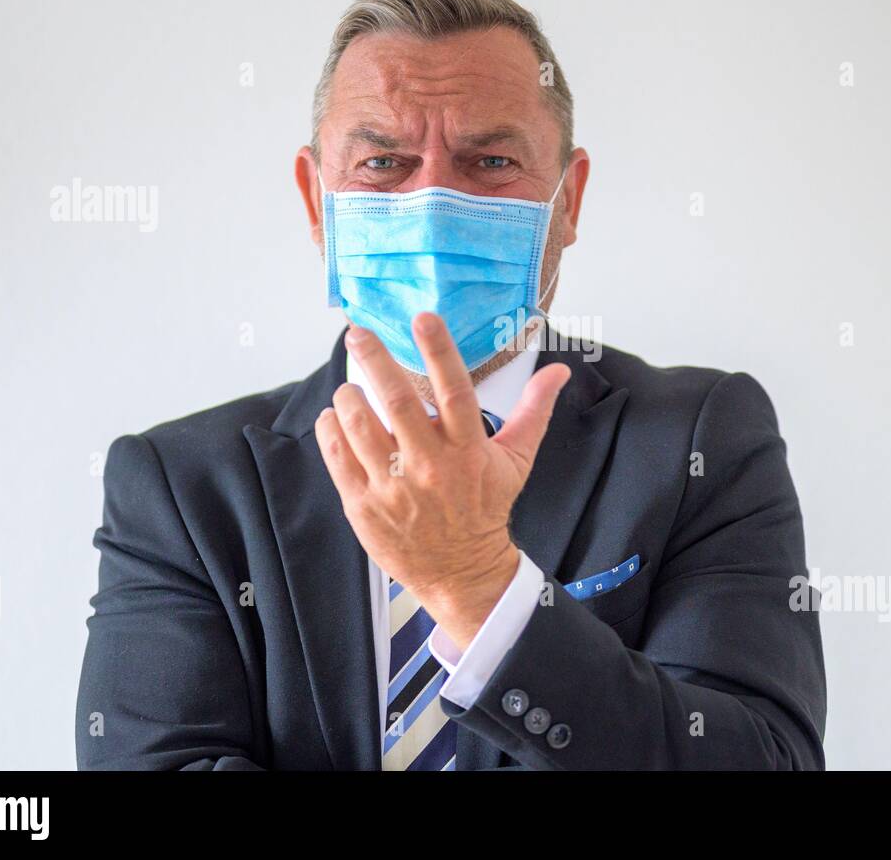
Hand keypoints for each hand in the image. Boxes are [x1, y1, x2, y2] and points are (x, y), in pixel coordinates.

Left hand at [313, 313, 570, 649]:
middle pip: (397, 403)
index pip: (454, 390)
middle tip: (359, 332)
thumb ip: (533, 410)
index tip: (424, 318)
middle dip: (375, 360)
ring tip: (349, 385)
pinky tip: (334, 415)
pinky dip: (331, 429)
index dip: (439, 351)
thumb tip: (559, 372)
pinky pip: (338, 457)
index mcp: (468, 450)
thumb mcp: (516, 460)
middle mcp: (429, 466)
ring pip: (360, 426)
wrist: (462, 571)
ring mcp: (393, 487)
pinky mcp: (364, 504)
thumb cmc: (486, 509)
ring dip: (349, 396)